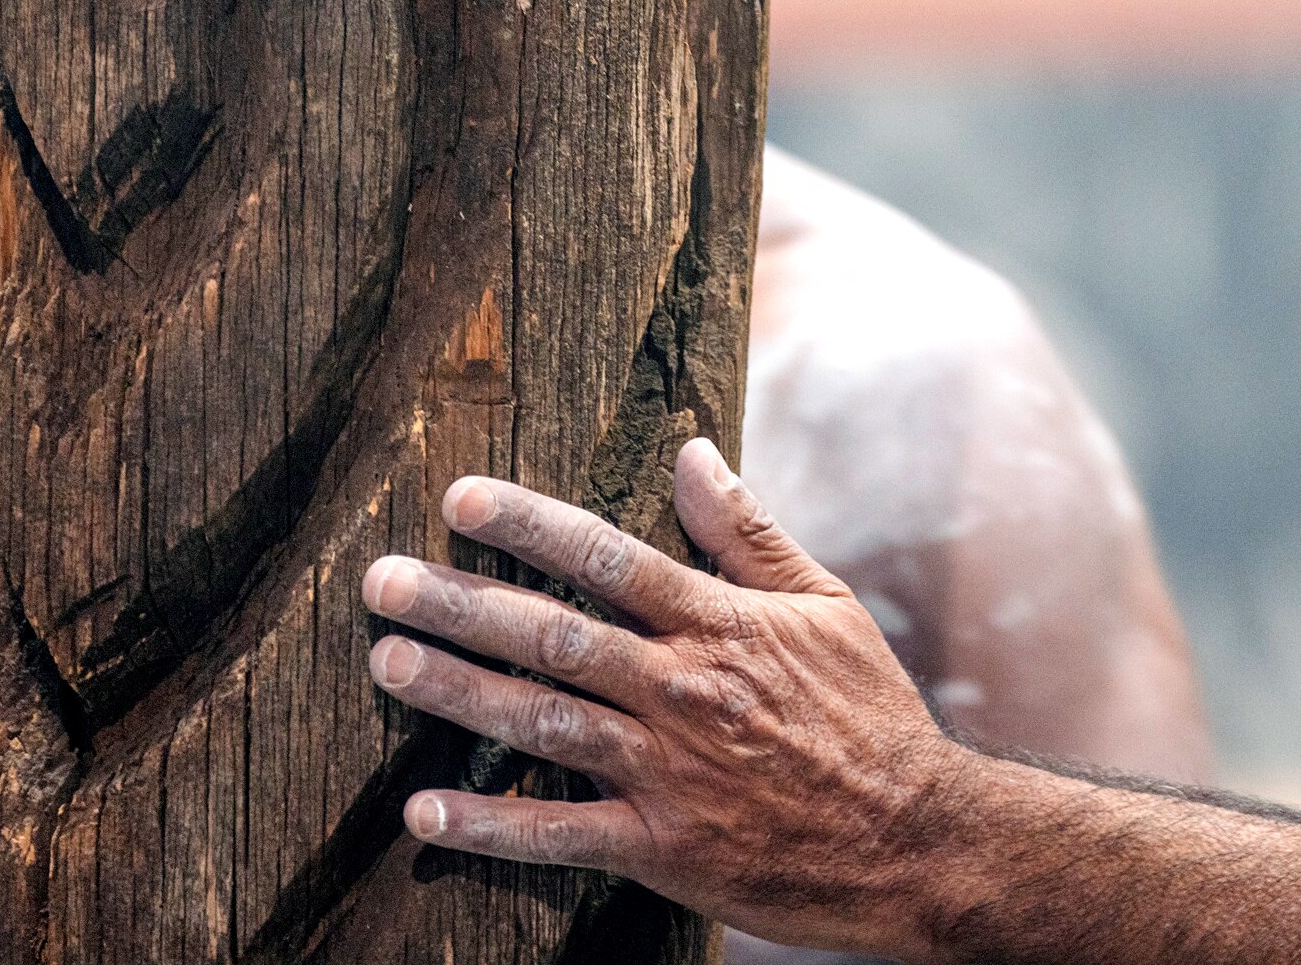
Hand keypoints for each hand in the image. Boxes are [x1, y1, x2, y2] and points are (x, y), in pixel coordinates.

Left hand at [361, 439, 973, 957]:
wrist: (918, 839)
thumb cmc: (871, 715)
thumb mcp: (827, 606)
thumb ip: (749, 533)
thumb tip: (694, 453)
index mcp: (720, 625)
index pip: (610, 559)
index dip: (531, 526)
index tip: (461, 500)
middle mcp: (684, 691)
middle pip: (556, 635)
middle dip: (462, 604)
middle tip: (382, 581)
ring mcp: (669, 772)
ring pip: (545, 721)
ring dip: (460, 692)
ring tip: (388, 663)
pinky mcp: (664, 848)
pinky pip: (561, 835)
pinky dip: (489, 826)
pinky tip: (425, 813)